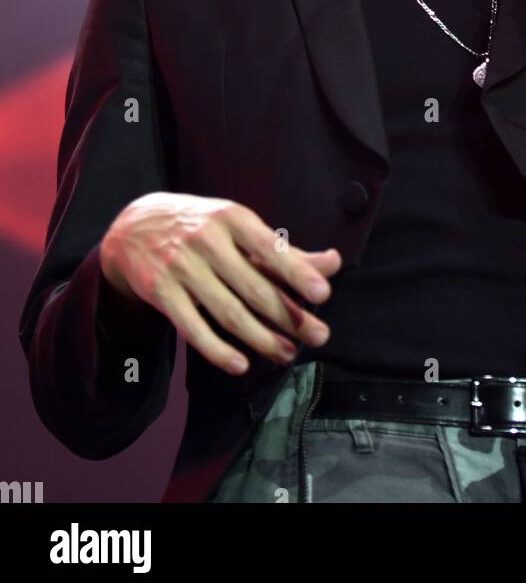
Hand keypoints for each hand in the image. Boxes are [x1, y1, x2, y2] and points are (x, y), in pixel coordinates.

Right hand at [99, 191, 341, 375]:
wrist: (135, 227)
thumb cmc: (202, 227)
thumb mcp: (240, 228)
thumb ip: (285, 251)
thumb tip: (334, 263)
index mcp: (232, 218)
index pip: (270, 248)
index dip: (297, 272)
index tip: (324, 294)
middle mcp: (206, 240)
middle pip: (254, 288)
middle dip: (289, 316)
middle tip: (319, 337)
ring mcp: (181, 267)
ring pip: (228, 313)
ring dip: (261, 339)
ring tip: (287, 354)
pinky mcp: (160, 292)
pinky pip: (192, 328)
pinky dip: (217, 349)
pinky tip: (240, 364)